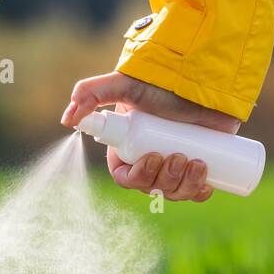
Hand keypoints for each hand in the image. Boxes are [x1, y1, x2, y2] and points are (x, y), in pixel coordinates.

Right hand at [61, 71, 240, 201]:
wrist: (204, 80)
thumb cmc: (162, 82)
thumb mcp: (125, 86)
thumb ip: (90, 93)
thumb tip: (67, 120)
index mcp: (127, 149)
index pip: (126, 178)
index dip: (137, 177)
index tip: (153, 159)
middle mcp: (148, 160)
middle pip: (151, 187)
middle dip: (165, 178)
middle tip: (179, 157)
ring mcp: (174, 165)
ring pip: (173, 192)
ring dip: (184, 185)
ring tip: (196, 162)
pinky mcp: (197, 167)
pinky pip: (194, 192)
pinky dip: (199, 191)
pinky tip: (206, 181)